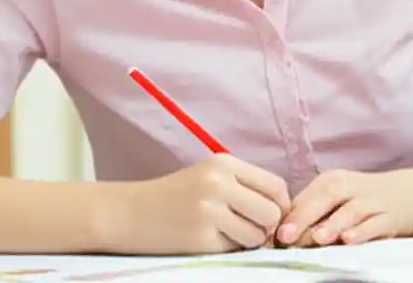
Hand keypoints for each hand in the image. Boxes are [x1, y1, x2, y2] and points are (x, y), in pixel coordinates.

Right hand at [99, 154, 290, 253]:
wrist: (128, 213)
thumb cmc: (174, 196)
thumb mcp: (209, 177)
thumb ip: (244, 187)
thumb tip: (284, 211)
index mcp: (224, 164)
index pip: (276, 186)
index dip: (281, 205)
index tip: (269, 216)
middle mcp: (219, 183)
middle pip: (272, 212)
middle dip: (267, 227)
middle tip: (250, 230)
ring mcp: (209, 211)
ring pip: (258, 234)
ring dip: (249, 241)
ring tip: (227, 234)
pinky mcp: (200, 238)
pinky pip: (235, 249)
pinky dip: (228, 249)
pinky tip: (209, 240)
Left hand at [276, 169, 412, 246]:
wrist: (409, 193)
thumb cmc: (362, 199)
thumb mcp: (336, 198)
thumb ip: (310, 212)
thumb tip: (279, 234)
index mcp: (332, 182)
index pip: (306, 197)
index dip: (288, 216)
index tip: (271, 235)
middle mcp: (350, 188)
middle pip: (326, 198)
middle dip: (304, 217)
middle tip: (286, 236)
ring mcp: (372, 202)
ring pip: (351, 211)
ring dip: (333, 224)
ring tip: (317, 238)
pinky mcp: (390, 217)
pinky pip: (376, 224)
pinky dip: (363, 232)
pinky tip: (350, 239)